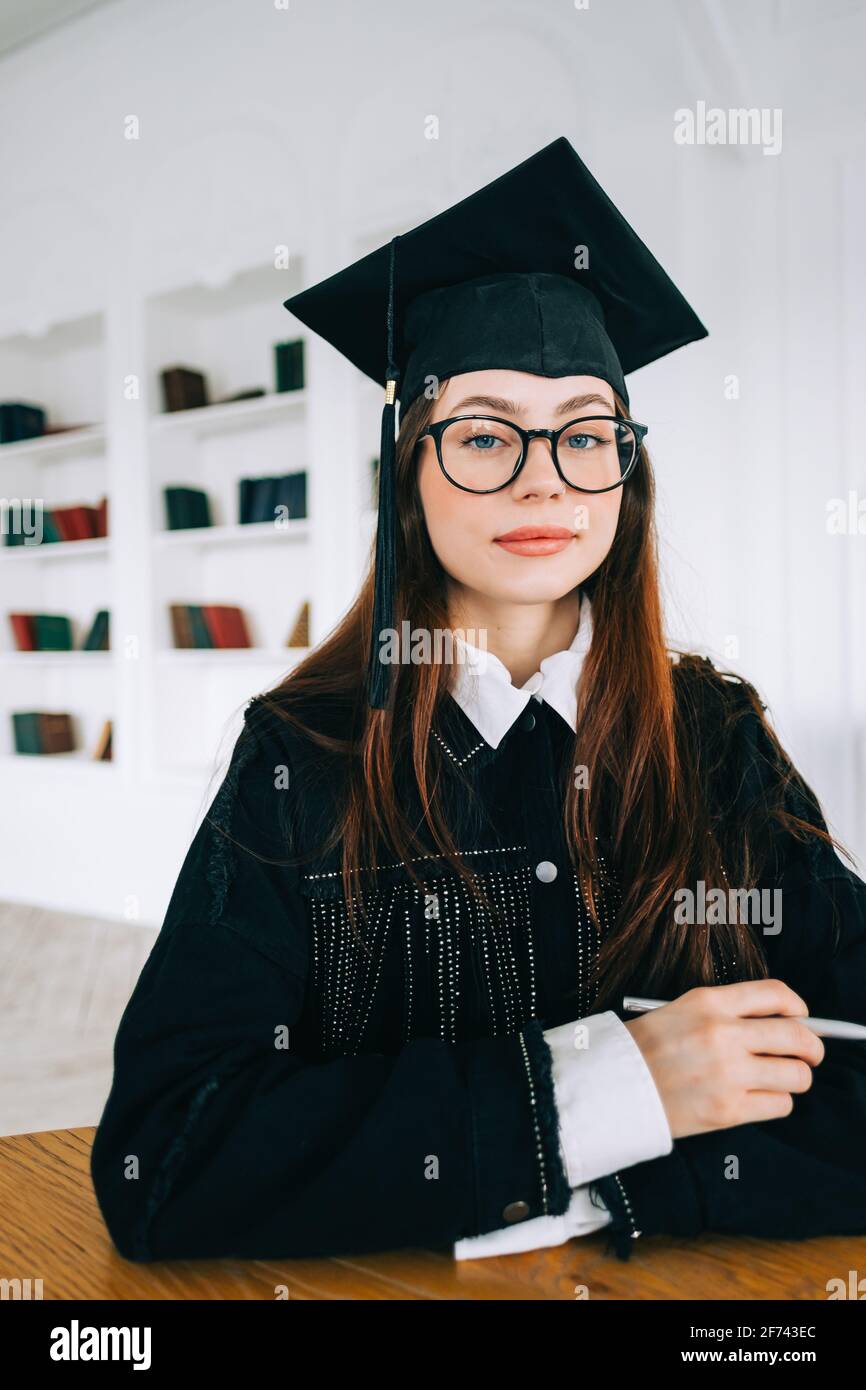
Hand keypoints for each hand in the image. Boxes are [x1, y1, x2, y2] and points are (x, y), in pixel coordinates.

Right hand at [624, 979, 825, 1139]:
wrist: (612, 1087)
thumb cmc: (646, 1049)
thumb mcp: (682, 1010)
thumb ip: (728, 1012)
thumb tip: (782, 1022)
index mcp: (708, 1002)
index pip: (776, 994)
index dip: (799, 1007)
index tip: (802, 1016)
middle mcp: (722, 1033)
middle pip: (797, 1036)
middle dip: (813, 1047)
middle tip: (810, 1055)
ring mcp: (727, 1073)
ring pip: (796, 1074)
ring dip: (796, 1078)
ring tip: (783, 1079)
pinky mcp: (728, 1109)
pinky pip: (781, 1105)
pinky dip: (778, 1102)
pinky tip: (760, 1098)